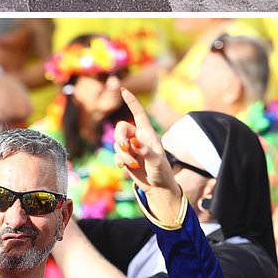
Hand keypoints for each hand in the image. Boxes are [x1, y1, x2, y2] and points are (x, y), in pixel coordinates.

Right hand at [112, 88, 184, 227]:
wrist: (158, 187)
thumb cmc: (162, 172)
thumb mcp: (156, 162)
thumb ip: (145, 151)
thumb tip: (133, 143)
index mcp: (148, 133)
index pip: (138, 113)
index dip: (131, 101)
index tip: (123, 90)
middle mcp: (138, 137)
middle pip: (121, 128)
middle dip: (120, 139)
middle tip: (126, 150)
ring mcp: (131, 147)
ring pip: (117, 143)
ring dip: (122, 155)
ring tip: (133, 166)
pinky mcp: (126, 157)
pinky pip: (116, 154)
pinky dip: (119, 161)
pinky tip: (125, 168)